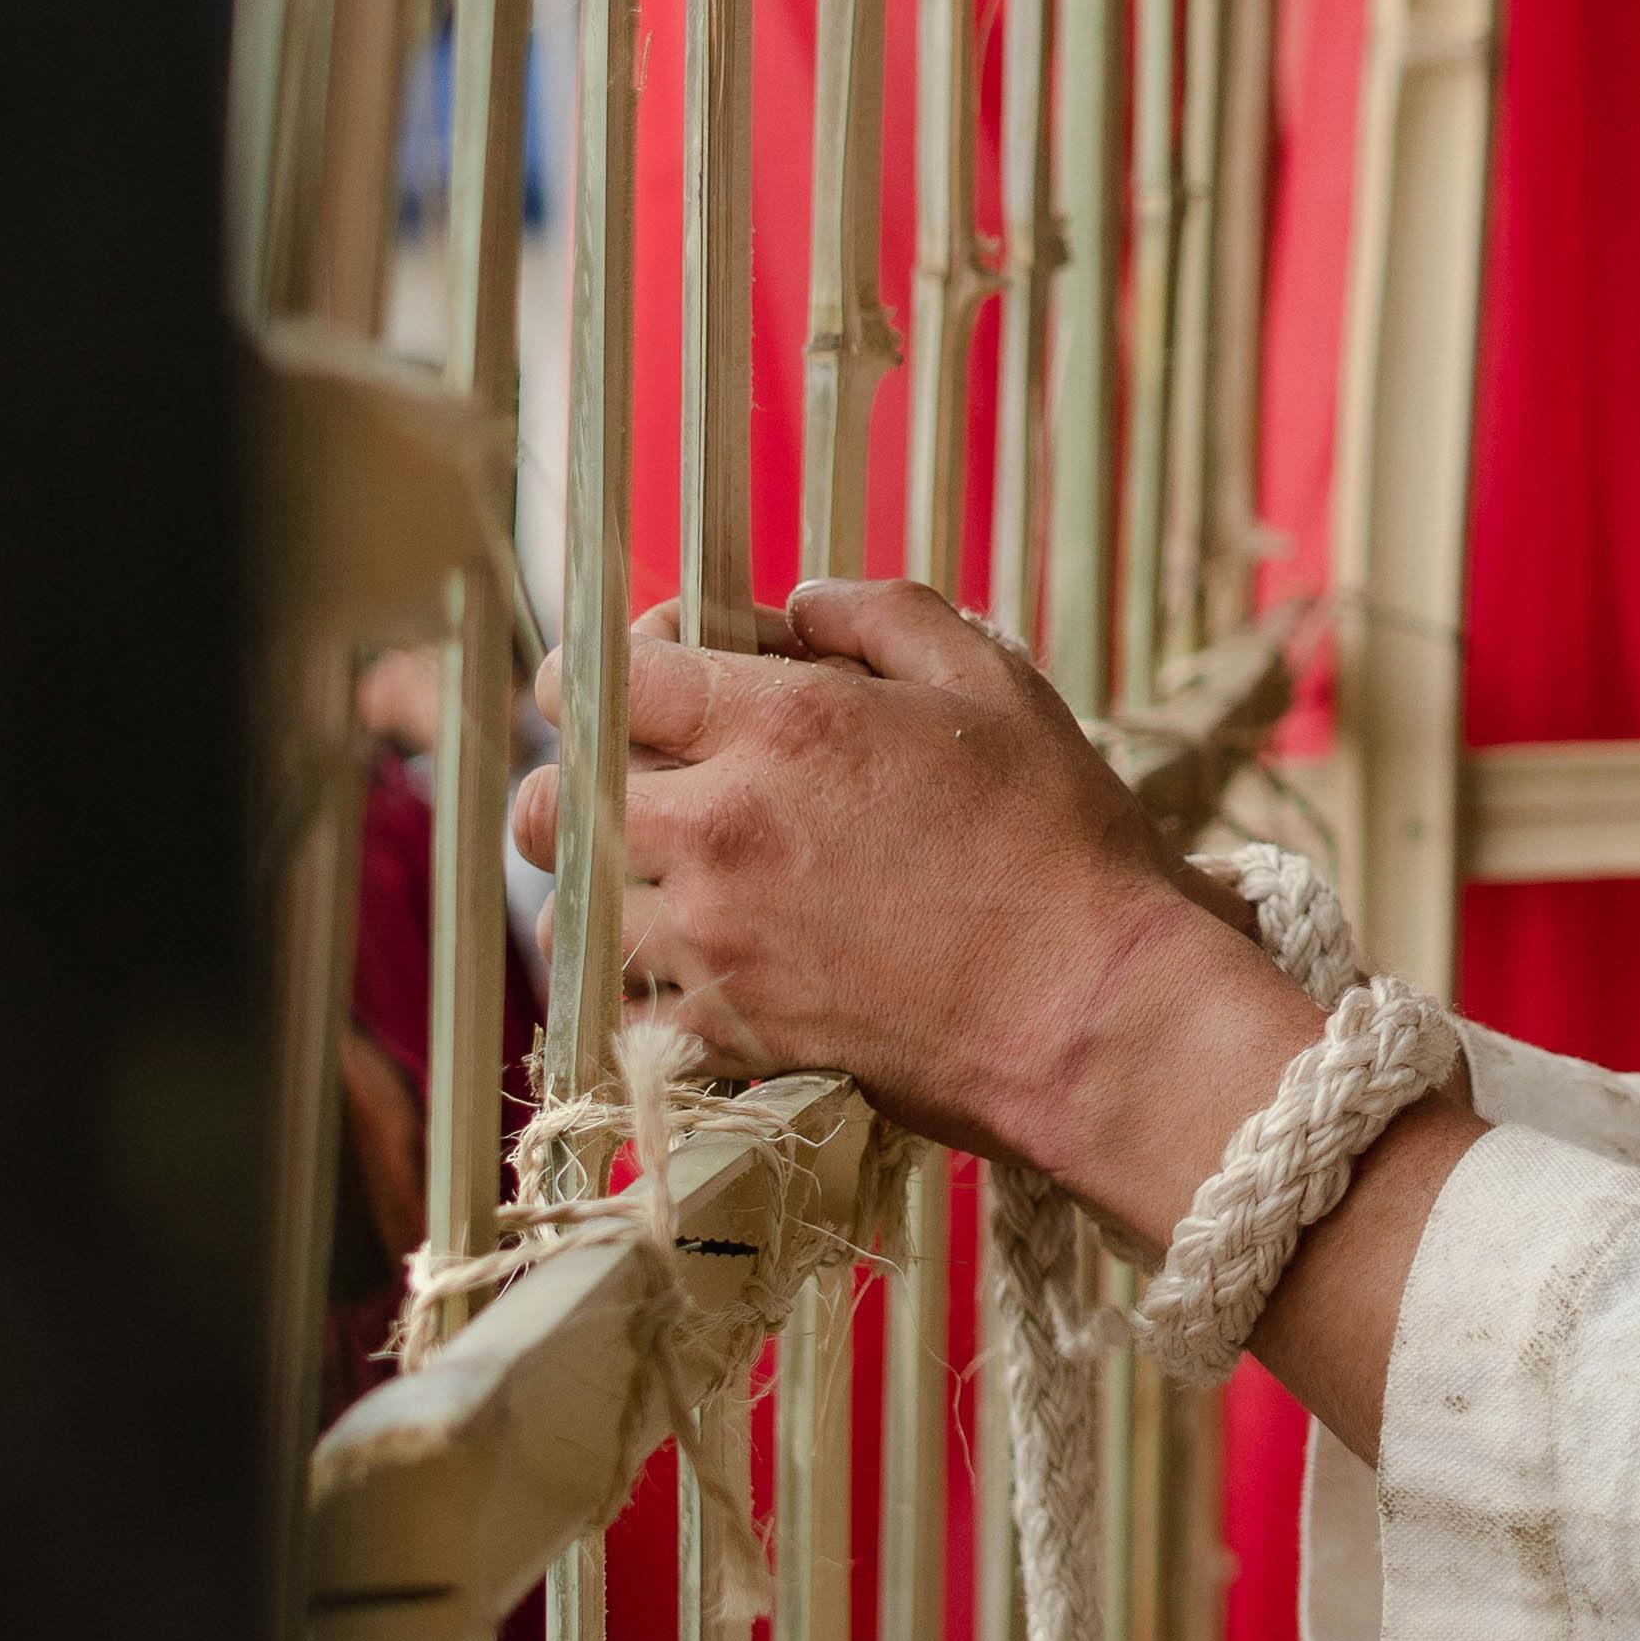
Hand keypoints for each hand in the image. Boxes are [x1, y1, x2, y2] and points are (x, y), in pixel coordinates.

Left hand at [514, 584, 1272, 1231]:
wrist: (1089, 1005)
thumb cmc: (1056, 836)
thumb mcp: (989, 679)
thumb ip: (878, 614)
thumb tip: (797, 605)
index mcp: (777, 724)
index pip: (598, 675)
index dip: (612, 662)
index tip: (663, 675)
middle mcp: (719, 831)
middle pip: (549, 800)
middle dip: (583, 779)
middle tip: (656, 782)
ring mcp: (714, 942)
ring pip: (573, 912)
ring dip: (610, 888)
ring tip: (679, 882)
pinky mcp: (728, 1035)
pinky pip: (619, 1012)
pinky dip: (638, 990)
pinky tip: (697, 968)